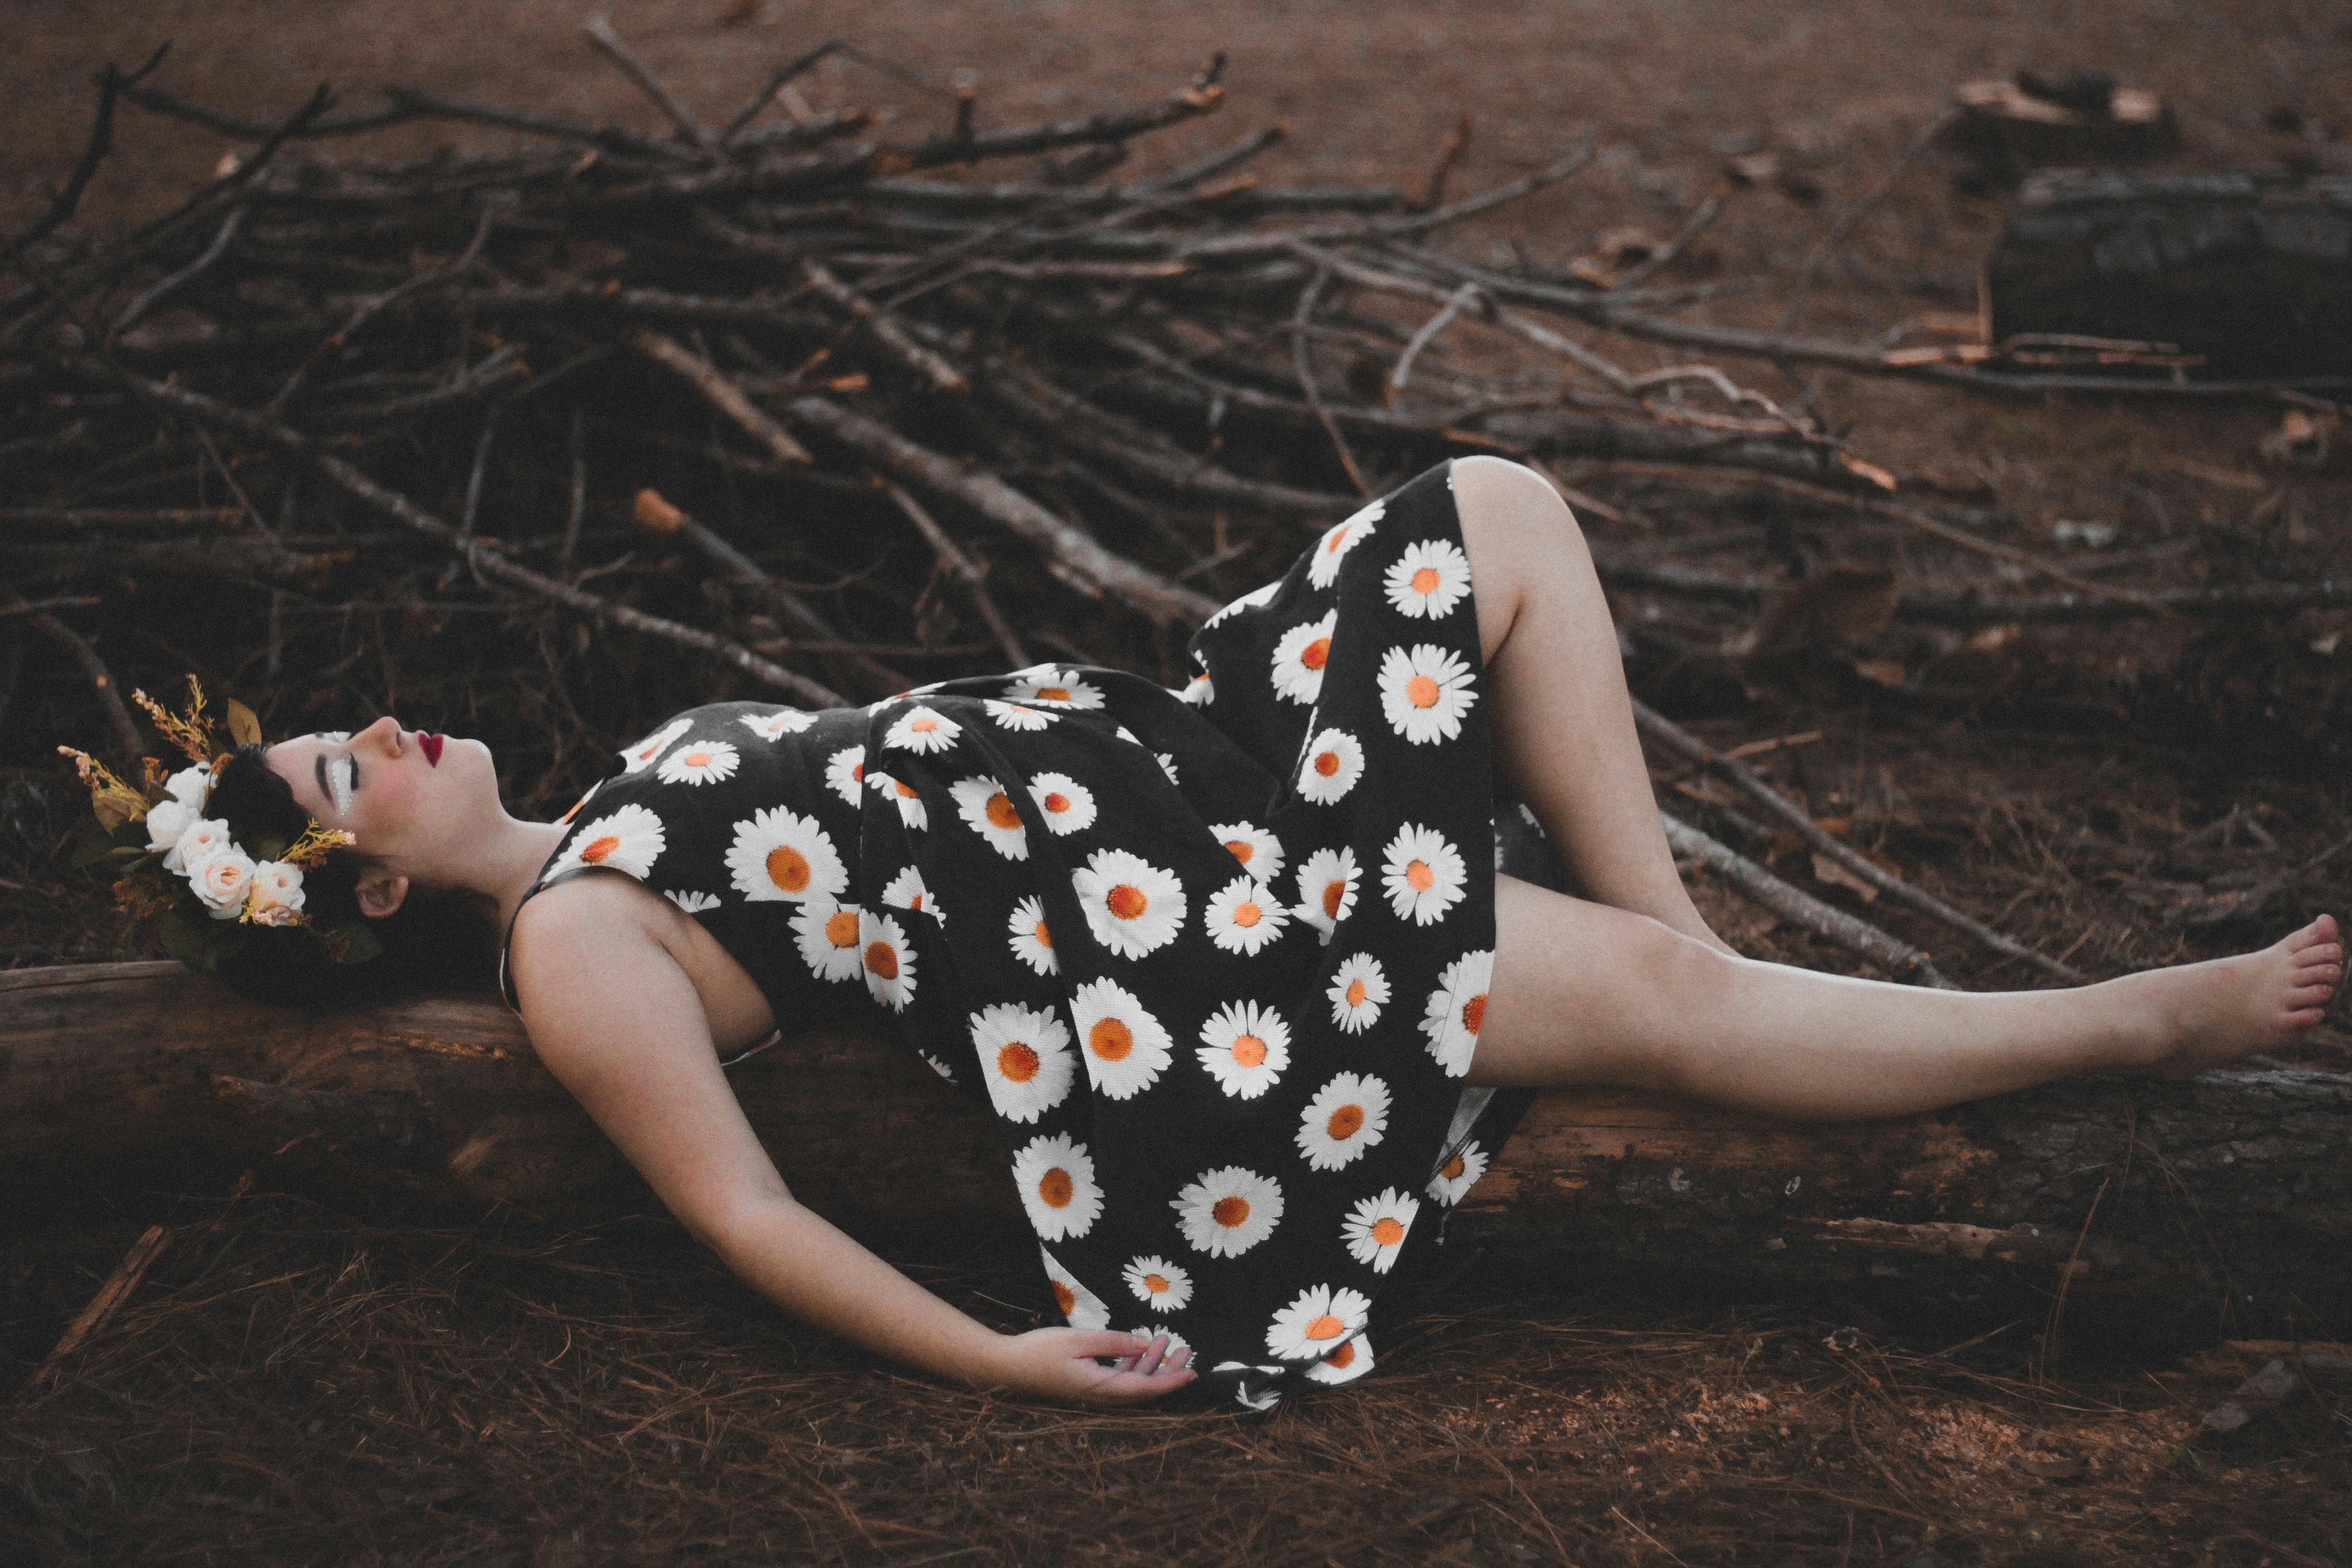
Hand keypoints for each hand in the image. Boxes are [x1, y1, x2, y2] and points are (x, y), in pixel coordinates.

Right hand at [985, 1327, 1197, 1404]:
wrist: (1005, 1367)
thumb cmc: (1039, 1352)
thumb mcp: (1079, 1340)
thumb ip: (1113, 1341)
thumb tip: (1145, 1343)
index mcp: (1102, 1389)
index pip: (1146, 1388)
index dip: (1172, 1381)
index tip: (1195, 1372)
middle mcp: (1101, 1396)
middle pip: (1145, 1388)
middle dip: (1169, 1370)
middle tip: (1187, 1351)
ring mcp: (1093, 1391)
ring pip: (1132, 1381)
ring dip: (1150, 1363)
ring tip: (1167, 1340)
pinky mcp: (1085, 1384)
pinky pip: (1117, 1377)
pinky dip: (1132, 1362)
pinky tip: (1139, 1344)